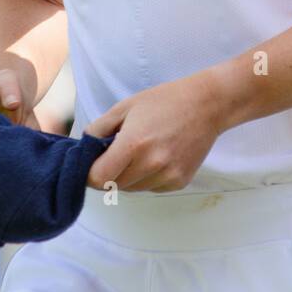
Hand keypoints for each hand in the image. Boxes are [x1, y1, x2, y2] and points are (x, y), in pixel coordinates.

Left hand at [83, 70, 224, 192]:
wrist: (207, 105)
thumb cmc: (164, 101)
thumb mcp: (125, 107)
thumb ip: (99, 129)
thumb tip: (84, 148)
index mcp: (133, 145)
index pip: (98, 179)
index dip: (90, 173)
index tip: (92, 163)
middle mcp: (151, 165)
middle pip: (114, 186)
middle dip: (108, 173)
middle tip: (116, 153)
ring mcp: (168, 176)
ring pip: (133, 189)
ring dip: (128, 177)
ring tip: (140, 152)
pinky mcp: (180, 182)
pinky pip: (152, 188)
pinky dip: (147, 178)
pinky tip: (156, 157)